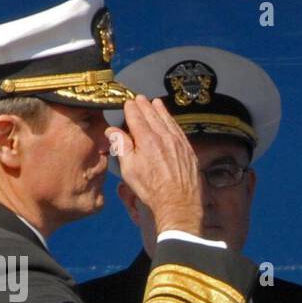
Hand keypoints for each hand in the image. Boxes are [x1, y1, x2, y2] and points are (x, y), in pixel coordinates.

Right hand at [107, 95, 202, 235]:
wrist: (178, 204)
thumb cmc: (152, 190)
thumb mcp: (129, 169)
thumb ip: (121, 146)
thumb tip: (113, 131)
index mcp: (147, 140)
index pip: (136, 117)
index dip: (131, 108)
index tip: (128, 103)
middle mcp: (164, 137)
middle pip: (152, 115)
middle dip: (144, 105)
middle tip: (139, 98)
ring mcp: (178, 143)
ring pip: (168, 120)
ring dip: (160, 110)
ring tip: (156, 102)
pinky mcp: (189, 151)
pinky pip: (179, 130)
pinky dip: (173, 122)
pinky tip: (171, 121)